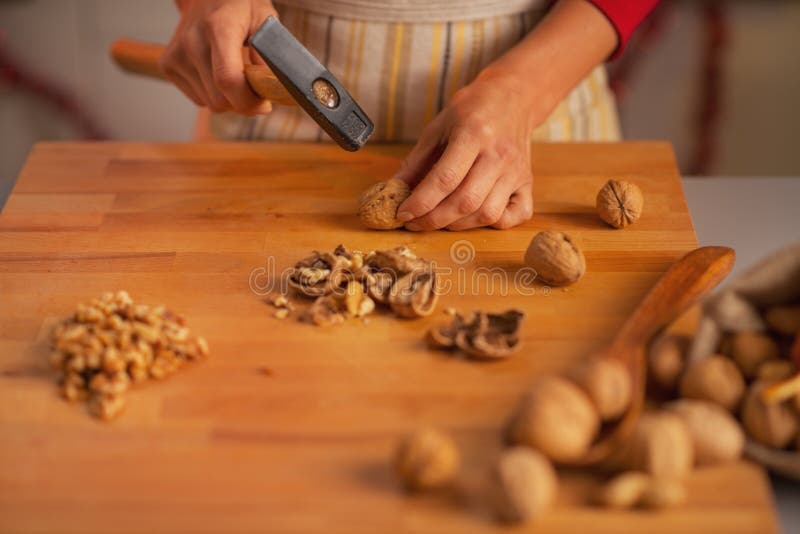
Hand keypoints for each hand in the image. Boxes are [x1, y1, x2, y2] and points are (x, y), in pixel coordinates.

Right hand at [161, 0, 276, 112]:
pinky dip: (213, 94)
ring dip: (228, 98)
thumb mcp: (265, 20)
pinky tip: (217, 72)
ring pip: (210, 103)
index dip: (249, 101)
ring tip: (235, 74)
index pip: (228, 80)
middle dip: (243, 102)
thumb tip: (267, 85)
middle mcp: (192, 41)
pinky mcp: (168, 64)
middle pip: (219, 99)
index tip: (264, 103)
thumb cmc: (240, 7)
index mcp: (219, 27)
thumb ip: (269, 54)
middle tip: (255, 89)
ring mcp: (176, 54)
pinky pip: (198, 99)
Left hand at [394, 71, 539, 230]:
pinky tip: (475, 216)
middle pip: (466, 201)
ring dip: (458, 225)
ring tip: (440, 219)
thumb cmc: (472, 110)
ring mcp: (516, 171)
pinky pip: (517, 215)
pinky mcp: (528, 182)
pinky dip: (495, 223)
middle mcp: (498, 155)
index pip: (445, 179)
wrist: (513, 96)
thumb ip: (416, 161)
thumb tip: (394, 190)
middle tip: (415, 223)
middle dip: (434, 219)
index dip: (420, 202)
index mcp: (473, 134)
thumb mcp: (438, 127)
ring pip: (488, 213)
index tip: (403, 213)